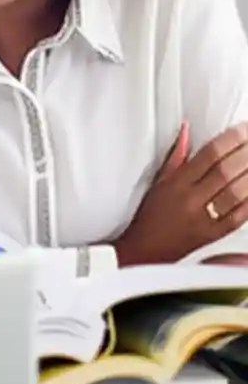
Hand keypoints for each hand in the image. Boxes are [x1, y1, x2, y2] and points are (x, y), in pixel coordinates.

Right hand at [114, 121, 247, 265]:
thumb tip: (186, 132)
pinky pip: (239, 216)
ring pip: (235, 193)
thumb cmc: (150, 217)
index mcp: (176, 184)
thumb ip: (175, 157)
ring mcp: (203, 218)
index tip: (242, 131)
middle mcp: (190, 199)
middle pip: (224, 171)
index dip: (229, 141)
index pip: (208, 156)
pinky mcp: (213, 234)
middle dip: (246, 153)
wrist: (145, 252)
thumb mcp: (158, 182)